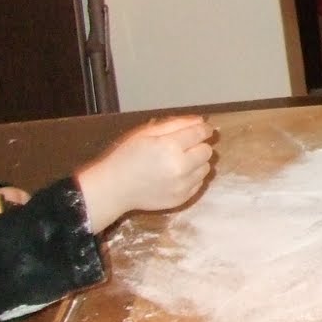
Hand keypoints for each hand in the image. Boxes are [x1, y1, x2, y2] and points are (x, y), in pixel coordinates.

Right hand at [77, 115, 215, 234]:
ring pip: (206, 168)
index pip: (200, 134)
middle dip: (199, 146)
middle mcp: (180, 167)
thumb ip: (175, 124)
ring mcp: (182, 186)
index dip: (204, 129)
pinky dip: (192, 178)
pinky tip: (176, 176)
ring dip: (197, 163)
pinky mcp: (181, 199)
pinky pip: (199, 184)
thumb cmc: (127, 156)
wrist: (113, 189)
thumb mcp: (146, 133)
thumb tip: (201, 121)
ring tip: (179, 162)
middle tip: (185, 147)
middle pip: (207, 151)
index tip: (203, 129)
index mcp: (170, 147)